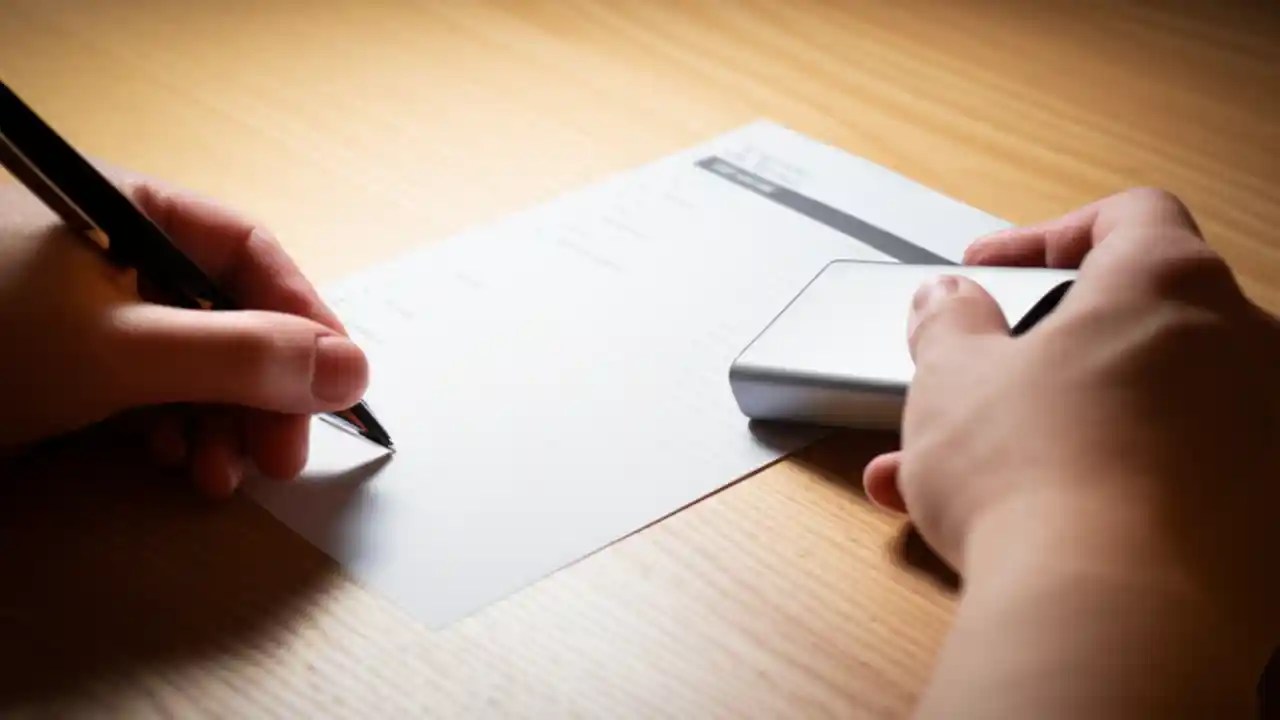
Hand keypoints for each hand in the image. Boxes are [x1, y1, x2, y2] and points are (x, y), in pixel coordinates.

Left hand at [0, 175, 368, 496]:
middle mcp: (118, 258)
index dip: (305, 316)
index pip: (251, 254)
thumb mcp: (120, 350)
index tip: (340, 381)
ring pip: (192, 363)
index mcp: (132, 215)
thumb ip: (241, 356)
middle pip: (228, 315)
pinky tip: (174, 461)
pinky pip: (149, 391)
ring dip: (221, 423)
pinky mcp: (68, 364)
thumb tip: (350, 368)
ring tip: (222, 473)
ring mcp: (91, 314)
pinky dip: (174, 431)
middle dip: (262, 390)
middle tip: (283, 453)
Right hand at [862, 188, 1278, 713]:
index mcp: (1170, 284)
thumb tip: (948, 305)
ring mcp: (1265, 438)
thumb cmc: (1040, 478)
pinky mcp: (1267, 521)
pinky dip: (1103, 491)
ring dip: (1057, 434)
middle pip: (1139, 323)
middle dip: (1045, 355)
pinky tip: (1028, 530)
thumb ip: (949, 324)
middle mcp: (1245, 349)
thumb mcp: (952, 378)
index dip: (1048, 238)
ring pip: (1146, 414)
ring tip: (961, 481)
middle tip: (984, 383)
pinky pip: (1173, 484)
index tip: (991, 273)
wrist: (1108, 616)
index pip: (1129, 217)